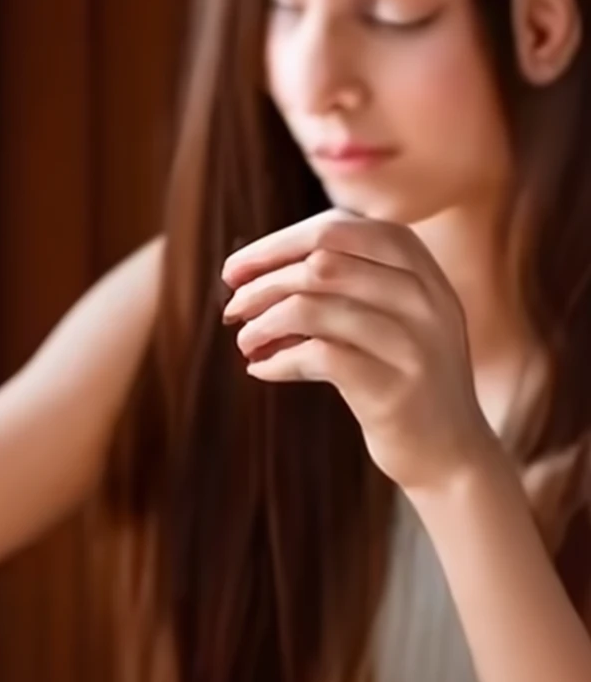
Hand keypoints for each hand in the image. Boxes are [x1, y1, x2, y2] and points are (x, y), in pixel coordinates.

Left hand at [221, 208, 499, 495]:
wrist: (450, 453)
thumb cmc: (398, 381)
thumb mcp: (383, 322)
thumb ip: (340, 290)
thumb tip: (250, 279)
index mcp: (420, 268)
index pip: (339, 229)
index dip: (277, 244)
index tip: (235, 270)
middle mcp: (423, 296)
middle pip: (322, 261)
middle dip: (263, 281)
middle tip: (232, 308)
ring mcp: (413, 341)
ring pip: (314, 305)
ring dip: (263, 322)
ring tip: (245, 342)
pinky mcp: (394, 388)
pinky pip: (318, 356)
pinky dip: (278, 361)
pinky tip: (261, 370)